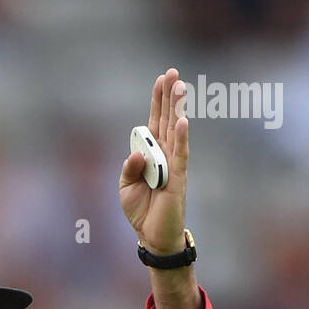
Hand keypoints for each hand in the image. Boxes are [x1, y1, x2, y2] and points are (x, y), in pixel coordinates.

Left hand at [119, 68, 187, 254]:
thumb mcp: (125, 187)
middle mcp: (164, 155)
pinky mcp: (178, 179)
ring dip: (177, 109)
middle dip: (169, 96)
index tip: (161, 80)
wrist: (152, 236)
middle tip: (173, 72)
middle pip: (166, 120)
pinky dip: (181, 138)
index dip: (157, 102)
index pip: (154, 123)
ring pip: (175, 132)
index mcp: (151, 154)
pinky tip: (182, 121)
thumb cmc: (141, 211)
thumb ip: (129, 167)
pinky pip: (180, 155)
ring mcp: (173, 165)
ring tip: (180, 87)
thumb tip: (137, 153)